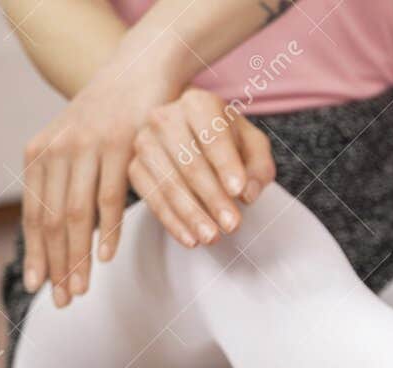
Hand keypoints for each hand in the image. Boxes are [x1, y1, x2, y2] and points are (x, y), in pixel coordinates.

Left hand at [21, 69, 169, 306]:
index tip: (40, 288)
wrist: (138, 72)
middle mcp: (56, 151)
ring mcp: (86, 148)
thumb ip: (62, 180)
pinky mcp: (119, 146)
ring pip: (76, 215)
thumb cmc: (110, 117)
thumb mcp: (75, 145)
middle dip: (56, 266)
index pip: (34, 215)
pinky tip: (106, 258)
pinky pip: (110, 197)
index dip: (36, 255)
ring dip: (78, 258)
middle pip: (52, 221)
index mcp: (40, 155)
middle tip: (63, 301)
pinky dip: (108, 231)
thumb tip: (56, 230)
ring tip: (82, 290)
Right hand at [127, 88, 275, 251]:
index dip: (226, 165)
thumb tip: (249, 193)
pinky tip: (190, 239)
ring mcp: (144, 141)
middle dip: (212, 198)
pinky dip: (171, 220)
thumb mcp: (252, 146)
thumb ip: (259, 166)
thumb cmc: (228, 142)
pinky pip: (150, 197)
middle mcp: (165, 117)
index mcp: (198, 103)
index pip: (213, 136)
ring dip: (191, 214)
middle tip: (233, 226)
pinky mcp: (133, 166)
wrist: (192, 136)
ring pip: (167, 182)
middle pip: (189, 162)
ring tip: (212, 238)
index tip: (239, 192)